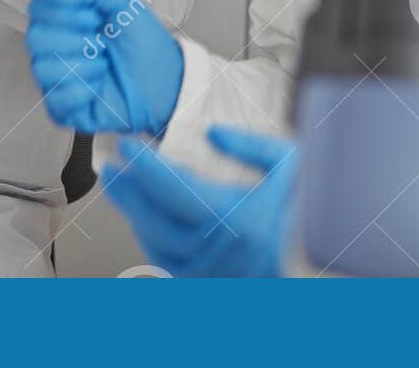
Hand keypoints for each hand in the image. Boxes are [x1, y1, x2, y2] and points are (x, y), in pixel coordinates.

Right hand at [24, 0, 183, 135]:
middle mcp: (54, 47)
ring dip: (80, 66)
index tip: (93, 18)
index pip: (38, 7)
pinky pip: (55, 98)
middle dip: (74, 40)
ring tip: (104, 65)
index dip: (62, 11)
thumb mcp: (122, 3)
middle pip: (34, 38)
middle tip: (101, 44)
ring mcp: (56, 78)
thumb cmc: (144, 42)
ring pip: (42, 68)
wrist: (166, 80)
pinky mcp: (62, 107)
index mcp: (64, 19)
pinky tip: (99, 87)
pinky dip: (83, 91)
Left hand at [102, 127, 300, 276]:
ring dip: (131, 210)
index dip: (146, 165)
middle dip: (127, 189)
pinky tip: (137, 210)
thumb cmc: (296, 216)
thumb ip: (254, 146)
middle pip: (154, 219)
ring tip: (116, 183)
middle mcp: (216, 250)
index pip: (177, 189)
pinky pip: (160, 257)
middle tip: (111, 164)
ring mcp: (204, 271)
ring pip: (152, 241)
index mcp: (237, 221)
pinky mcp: (196, 282)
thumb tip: (212, 135)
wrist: (307, 269)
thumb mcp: (289, 168)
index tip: (128, 144)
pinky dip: (145, 232)